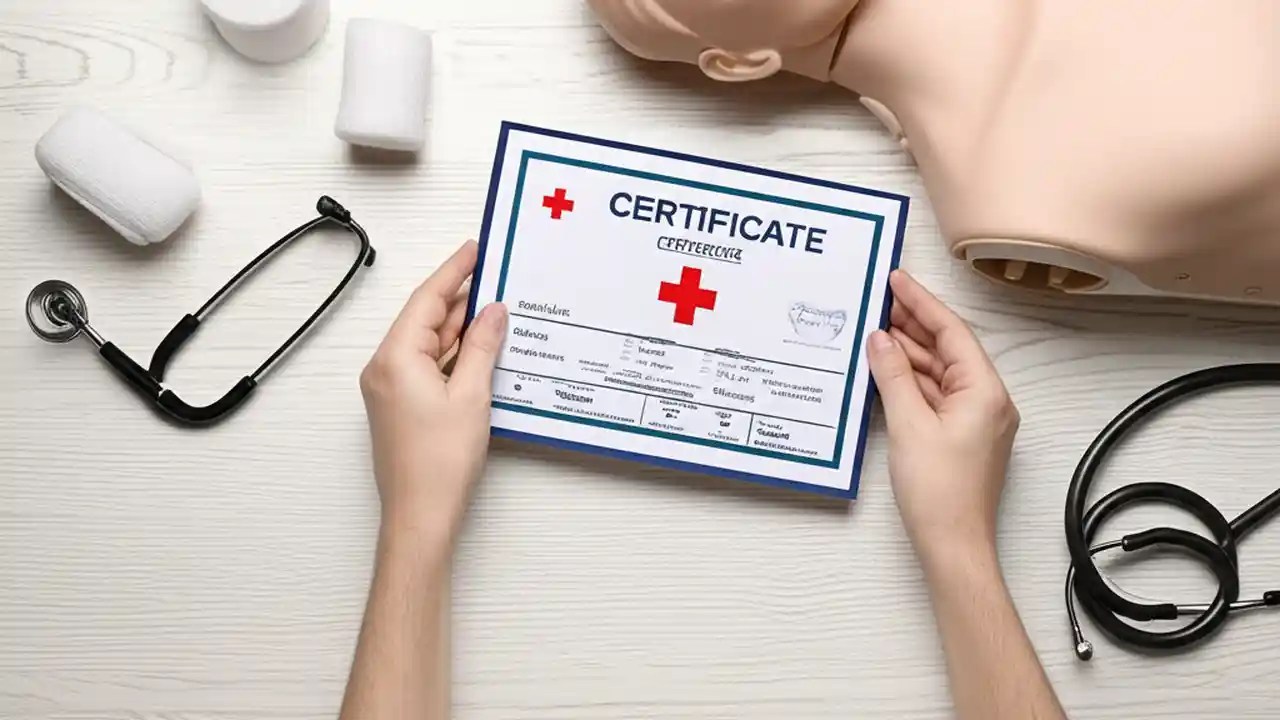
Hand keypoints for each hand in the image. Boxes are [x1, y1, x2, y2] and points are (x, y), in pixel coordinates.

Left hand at [360, 241, 507, 541]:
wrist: (420, 515)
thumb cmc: (440, 463)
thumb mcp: (472, 395)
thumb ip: (483, 346)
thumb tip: (493, 311)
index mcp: (395, 358)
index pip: (427, 300)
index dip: (454, 272)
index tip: (474, 249)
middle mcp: (386, 368)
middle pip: (427, 320)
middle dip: (462, 299)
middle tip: (498, 277)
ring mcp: (391, 389)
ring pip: (430, 344)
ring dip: (462, 329)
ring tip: (499, 309)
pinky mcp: (402, 406)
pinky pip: (430, 367)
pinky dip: (456, 355)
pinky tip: (483, 349)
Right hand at [866, 271, 1018, 561]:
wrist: (953, 546)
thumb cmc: (940, 494)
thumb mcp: (909, 425)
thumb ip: (893, 376)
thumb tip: (880, 339)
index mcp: (985, 391)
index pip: (952, 332)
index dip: (921, 303)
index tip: (896, 280)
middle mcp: (988, 401)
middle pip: (948, 349)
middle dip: (913, 325)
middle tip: (878, 300)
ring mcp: (976, 420)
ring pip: (939, 373)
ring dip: (909, 353)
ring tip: (874, 331)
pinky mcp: (961, 437)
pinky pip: (935, 396)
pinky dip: (911, 381)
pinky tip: (886, 371)